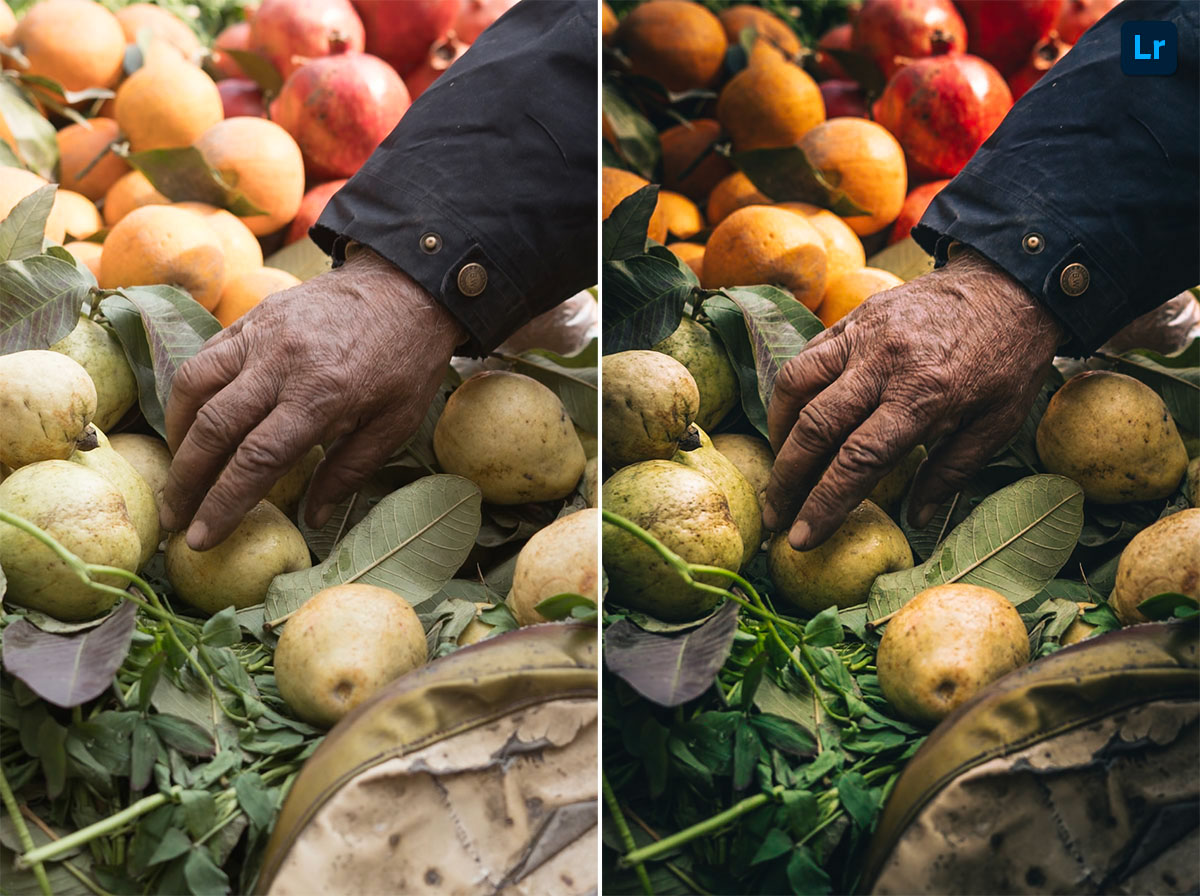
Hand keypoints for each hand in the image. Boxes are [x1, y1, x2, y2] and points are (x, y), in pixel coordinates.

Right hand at [161, 248, 466, 549]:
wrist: (407, 287)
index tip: (201, 538)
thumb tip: (313, 519)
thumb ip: (348, 471)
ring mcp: (261, 336)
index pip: (255, 460)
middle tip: (174, 516)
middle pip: (212, 428)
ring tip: (179, 469)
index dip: (222, 503)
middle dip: (186, 480)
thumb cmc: (407, 360)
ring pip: (194, 385)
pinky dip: (189, 390)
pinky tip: (191, 418)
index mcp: (320, 398)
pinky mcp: (253, 317)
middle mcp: (280, 366)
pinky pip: (206, 355)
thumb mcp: (394, 424)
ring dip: (176, 433)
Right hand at [762, 250, 1063, 549]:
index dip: (823, 503)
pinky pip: (807, 356)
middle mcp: (883, 366)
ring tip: (778, 466)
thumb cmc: (1009, 359)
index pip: (857, 460)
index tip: (801, 537)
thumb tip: (916, 518)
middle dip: (786, 480)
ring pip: (796, 385)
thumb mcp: (997, 424)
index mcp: (923, 397)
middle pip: (815, 428)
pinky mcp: (853, 318)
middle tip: (773, 516)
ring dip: (778, 432)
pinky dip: (791, 392)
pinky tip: (793, 418)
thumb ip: (951, 472)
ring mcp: (862, 337)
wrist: (1011, 283)